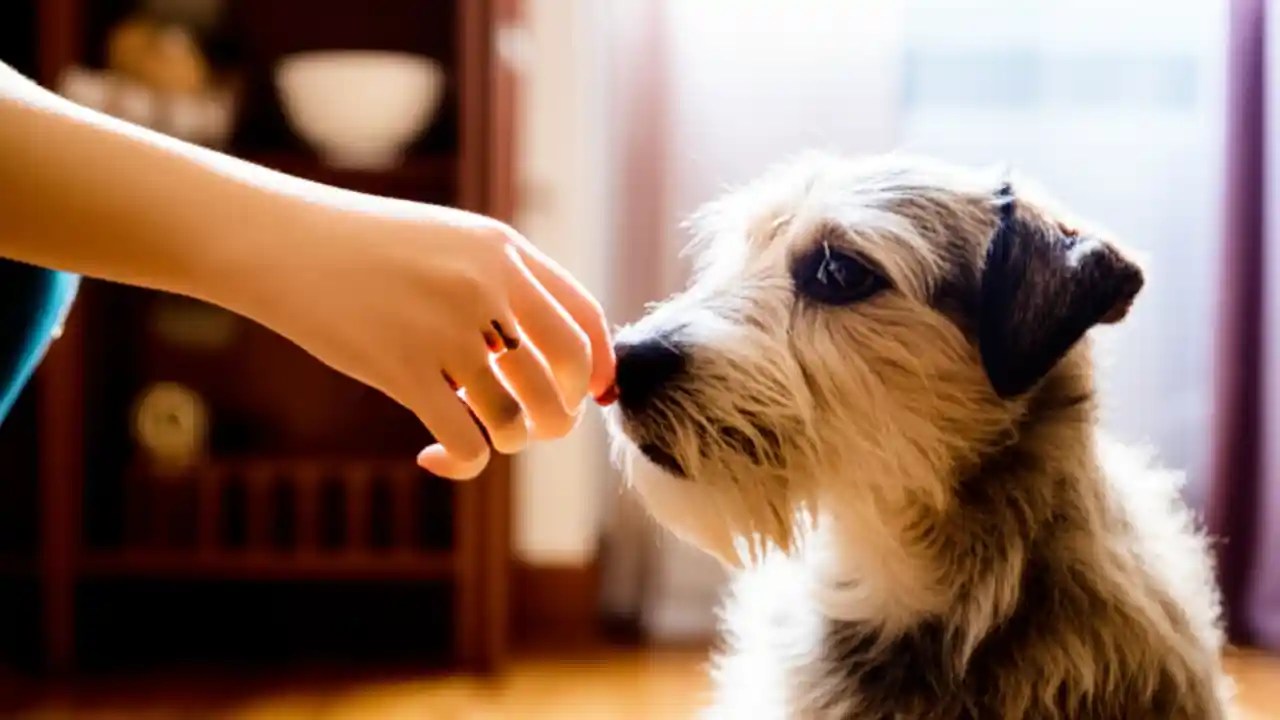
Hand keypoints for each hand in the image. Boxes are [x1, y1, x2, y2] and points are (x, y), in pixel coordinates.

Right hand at [242, 198, 614, 479]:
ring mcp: (448, 327)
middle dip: (563, 413)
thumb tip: (550, 357)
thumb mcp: (448, 241)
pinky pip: (467, 440)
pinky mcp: (404, 368)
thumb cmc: (366, 248)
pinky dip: (463, 462)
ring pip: (518, 416)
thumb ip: (503, 283)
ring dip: (508, 441)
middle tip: (536, 426)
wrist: (283, 244)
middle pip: (568, 372)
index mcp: (504, 251)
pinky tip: (434, 454)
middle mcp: (487, 285)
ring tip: (480, 433)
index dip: (600, 367)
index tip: (592, 395)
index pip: (586, 317)